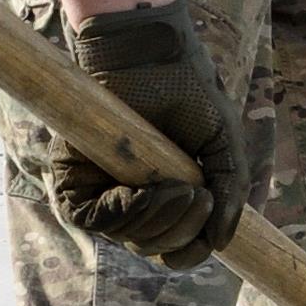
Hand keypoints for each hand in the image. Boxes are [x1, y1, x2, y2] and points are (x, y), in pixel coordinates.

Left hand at [25, 0, 244, 262]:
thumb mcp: (222, 145)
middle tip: (198, 197)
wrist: (149, 53)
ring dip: (159, 221)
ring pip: (125, 238)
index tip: (210, 239)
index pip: (173, 247)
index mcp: (165, 197)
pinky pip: (93, 219)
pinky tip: (147, 191)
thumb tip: (224, 242)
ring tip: (182, 188)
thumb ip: (230, 191)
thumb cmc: (188, 91)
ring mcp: (102, 191)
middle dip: (181, 234)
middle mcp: (132, 199)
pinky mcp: (75, 179)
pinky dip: (125, 213)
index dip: (191, 252)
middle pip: (152, 248)